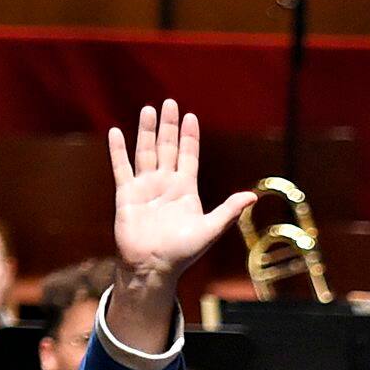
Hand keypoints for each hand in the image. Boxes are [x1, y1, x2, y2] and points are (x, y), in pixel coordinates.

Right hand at [107, 101, 255, 347]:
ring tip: (148, 110)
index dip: (190, 137)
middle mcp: (166, 184)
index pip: (189, 156)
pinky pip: (121, 167)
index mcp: (186, 190)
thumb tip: (253, 196)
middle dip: (169, 126)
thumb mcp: (210, 230)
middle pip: (168, 148)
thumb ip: (228, 211)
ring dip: (146, 131)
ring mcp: (145, 187)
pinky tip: (116, 132)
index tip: (191, 116)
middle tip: (169, 103)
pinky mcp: (126, 194)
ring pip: (146, 152)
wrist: (153, 267)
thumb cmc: (183, 252)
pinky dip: (118, 150)